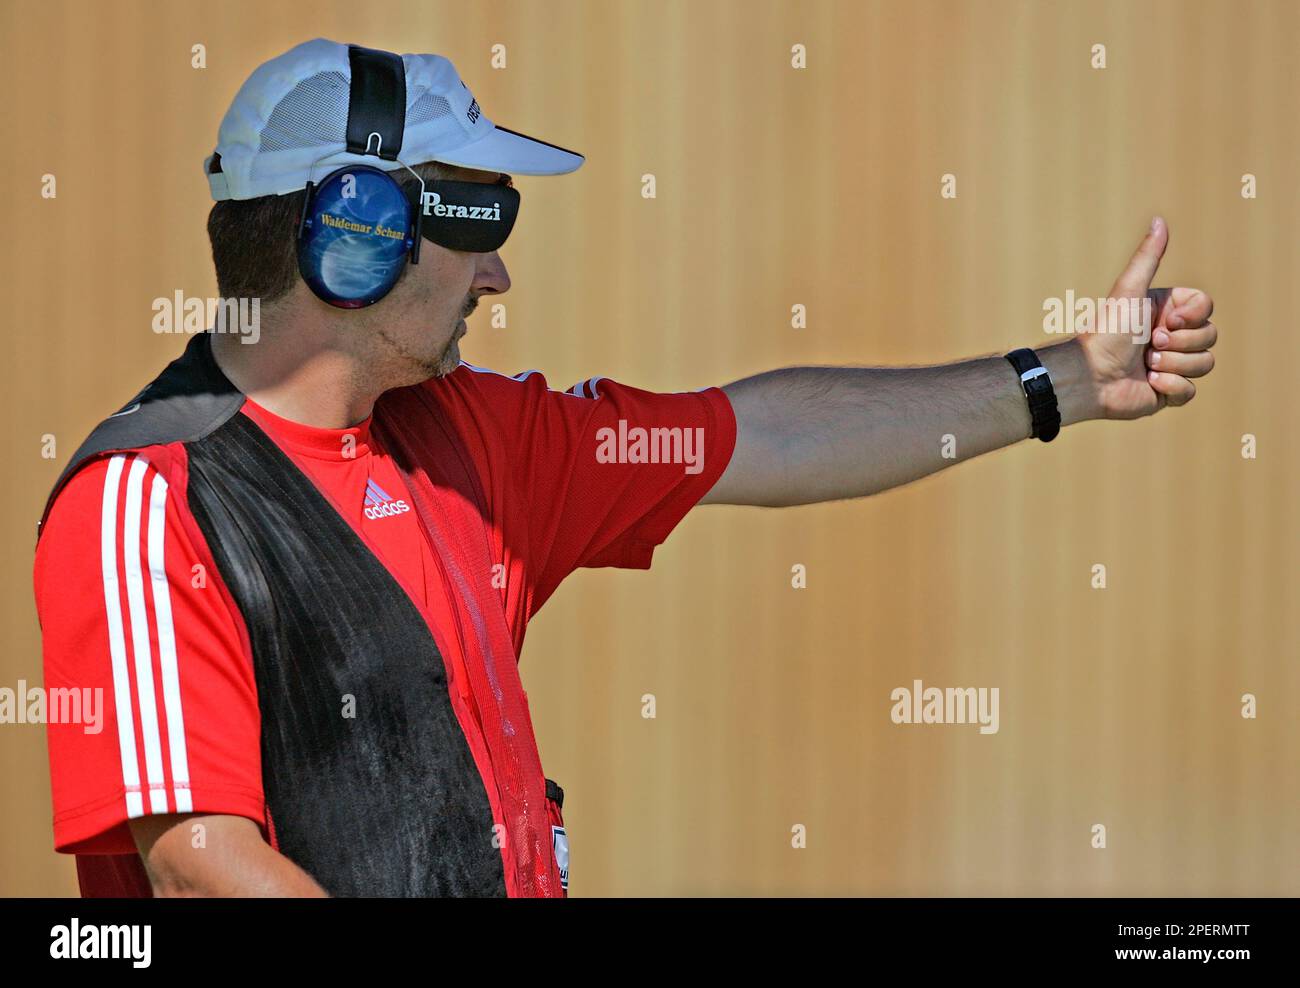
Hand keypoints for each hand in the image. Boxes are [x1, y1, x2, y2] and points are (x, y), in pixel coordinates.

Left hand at [1079, 217, 1217, 419]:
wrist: (1090, 376)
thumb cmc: (1107, 331)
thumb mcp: (1130, 290)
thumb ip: (1148, 257)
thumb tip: (1159, 220)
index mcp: (1167, 310)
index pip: (1207, 308)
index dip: (1193, 317)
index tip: (1166, 320)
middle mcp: (1172, 335)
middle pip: (1210, 336)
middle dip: (1180, 343)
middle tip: (1150, 344)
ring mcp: (1172, 364)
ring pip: (1205, 363)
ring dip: (1173, 365)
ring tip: (1145, 365)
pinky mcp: (1168, 392)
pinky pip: (1191, 391)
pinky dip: (1171, 387)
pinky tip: (1148, 384)